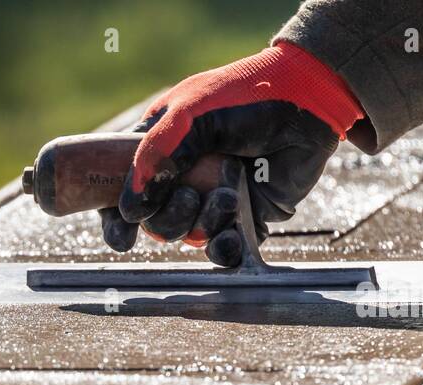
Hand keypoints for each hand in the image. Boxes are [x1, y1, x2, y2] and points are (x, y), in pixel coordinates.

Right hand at [99, 41, 362, 264]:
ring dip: (201, 223)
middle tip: (189, 195)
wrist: (305, 102)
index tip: (123, 231)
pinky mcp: (244, 216)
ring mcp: (211, 197)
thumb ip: (156, 159)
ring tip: (226, 197)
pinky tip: (229, 239)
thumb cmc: (243, 97)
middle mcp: (182, 178)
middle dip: (168, 218)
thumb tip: (131, 209)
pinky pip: (223, 246)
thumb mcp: (188, 116)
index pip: (123, 190)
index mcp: (159, 151)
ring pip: (188, 235)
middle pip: (155, 221)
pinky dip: (223, 248)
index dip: (117, 216)